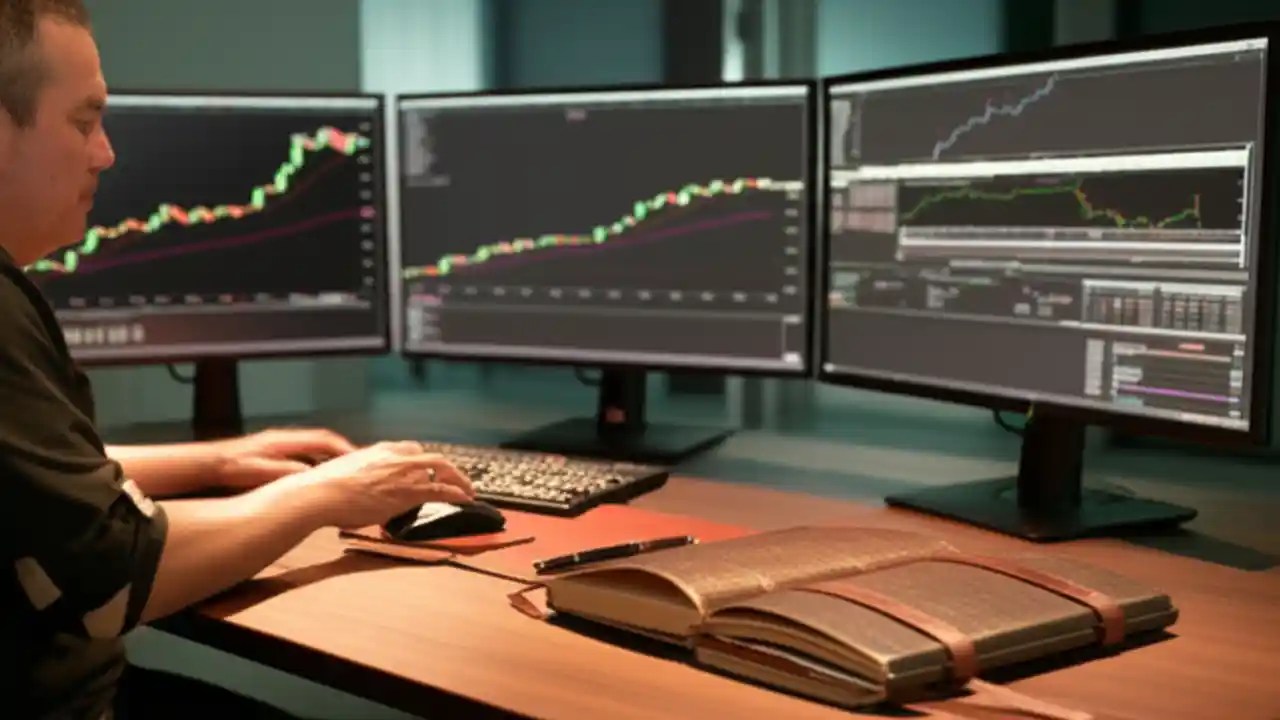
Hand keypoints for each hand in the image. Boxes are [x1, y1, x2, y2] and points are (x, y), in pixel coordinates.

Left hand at [214, 427, 358, 490]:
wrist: (208, 463)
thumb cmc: (233, 466)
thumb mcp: (260, 471)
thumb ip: (287, 472)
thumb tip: (313, 474)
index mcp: (286, 440)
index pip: (325, 439)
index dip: (345, 448)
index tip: (361, 459)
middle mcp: (286, 439)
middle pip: (324, 443)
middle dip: (343, 454)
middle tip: (360, 467)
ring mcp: (281, 446)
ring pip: (314, 451)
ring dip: (331, 460)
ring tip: (345, 475)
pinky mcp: (275, 455)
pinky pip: (305, 458)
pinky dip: (317, 467)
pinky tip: (320, 481)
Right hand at [285, 441, 474, 528]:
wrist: (321, 494)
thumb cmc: (325, 488)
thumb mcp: (347, 472)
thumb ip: (362, 475)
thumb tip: (361, 486)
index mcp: (380, 449)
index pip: (411, 449)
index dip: (423, 460)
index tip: (427, 469)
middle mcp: (396, 456)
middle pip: (430, 457)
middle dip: (445, 467)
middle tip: (453, 477)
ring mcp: (404, 473)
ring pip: (441, 470)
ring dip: (457, 479)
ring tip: (466, 490)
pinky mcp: (409, 492)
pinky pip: (442, 490)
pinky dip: (457, 492)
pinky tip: (465, 498)